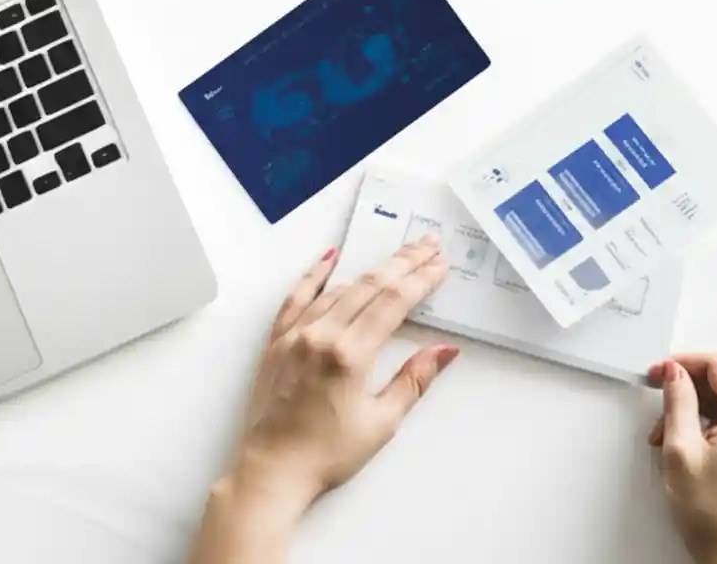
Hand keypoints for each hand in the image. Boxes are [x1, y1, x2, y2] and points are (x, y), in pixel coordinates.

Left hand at [191, 236, 455, 563]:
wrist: (271, 471)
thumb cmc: (326, 455)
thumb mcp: (382, 422)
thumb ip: (414, 380)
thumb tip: (445, 351)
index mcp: (350, 354)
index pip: (394, 302)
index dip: (420, 279)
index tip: (439, 264)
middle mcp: (321, 336)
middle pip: (370, 286)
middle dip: (403, 263)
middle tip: (427, 245)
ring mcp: (295, 335)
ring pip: (339, 288)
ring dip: (370, 268)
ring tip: (395, 255)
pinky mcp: (277, 342)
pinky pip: (297, 297)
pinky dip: (314, 275)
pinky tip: (329, 258)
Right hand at [647, 354, 716, 563]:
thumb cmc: (716, 519)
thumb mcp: (682, 453)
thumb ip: (678, 403)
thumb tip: (675, 374)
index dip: (684, 363)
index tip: (661, 372)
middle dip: (690, 386)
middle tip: (661, 393)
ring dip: (700, 407)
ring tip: (670, 433)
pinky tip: (693, 440)